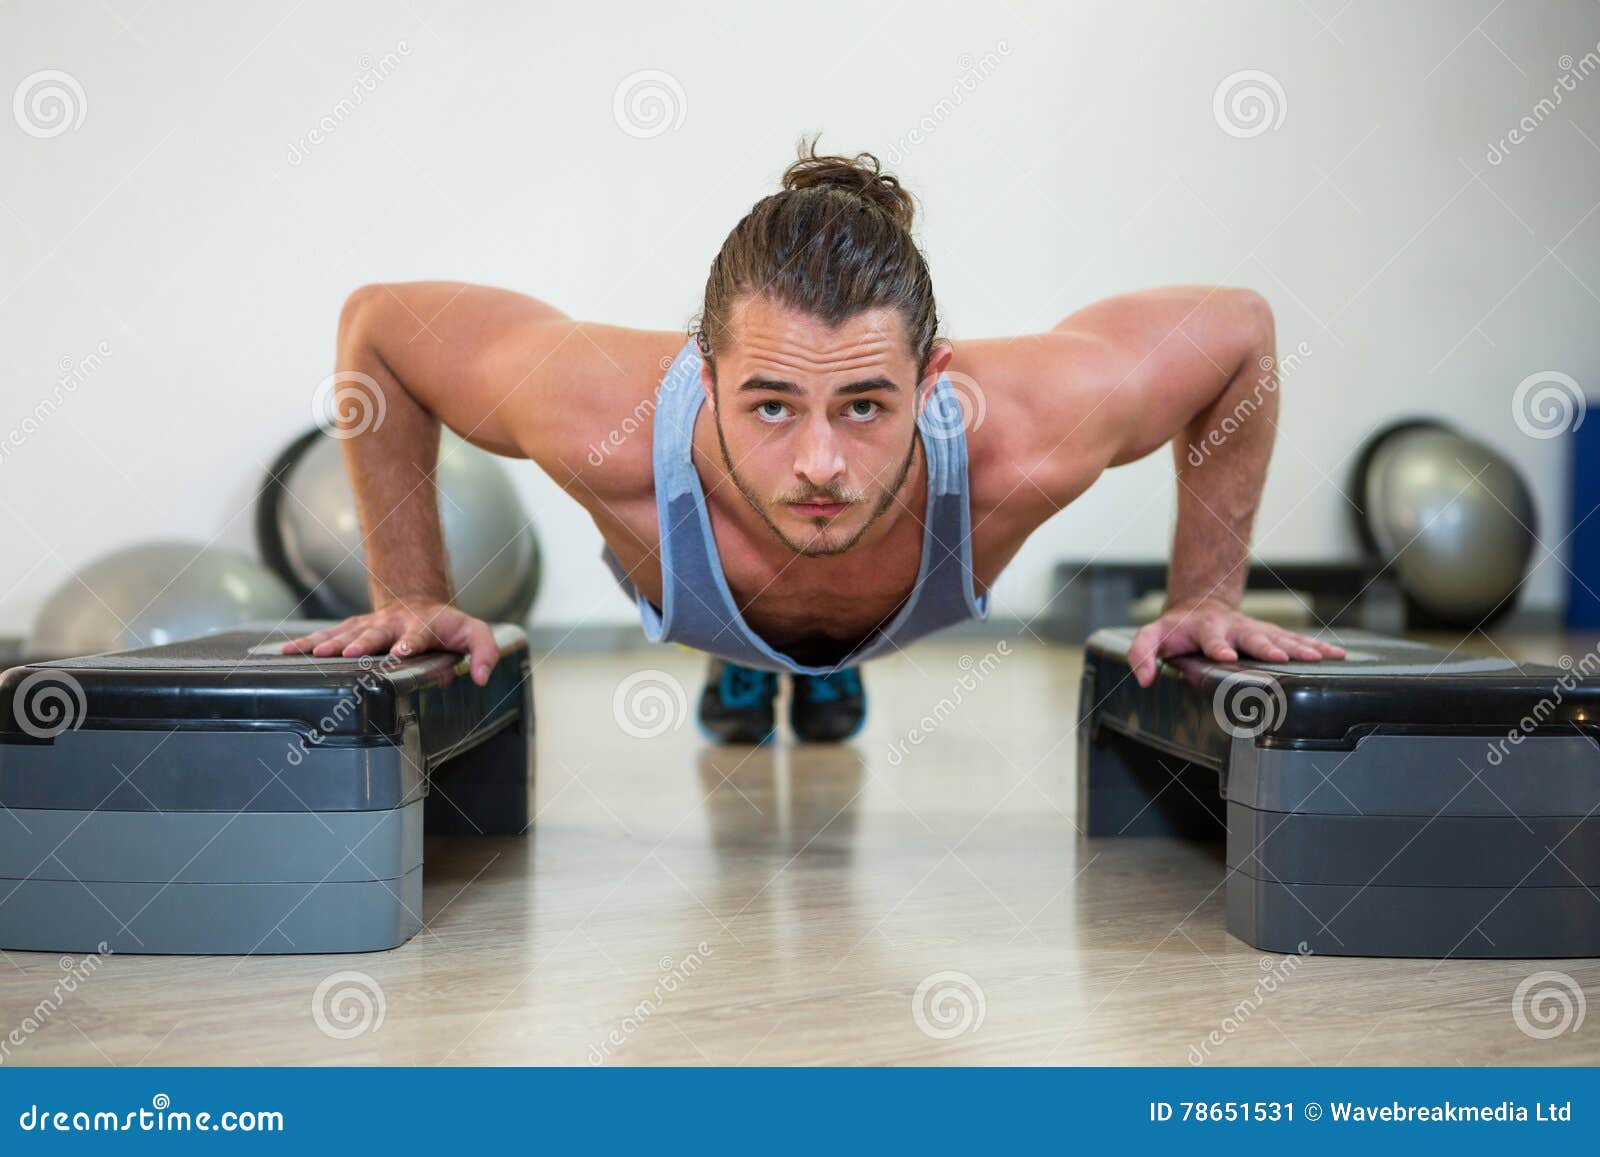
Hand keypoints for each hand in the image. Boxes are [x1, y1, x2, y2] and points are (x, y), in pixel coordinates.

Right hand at [279, 599, 500, 685]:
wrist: (419, 602)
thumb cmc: (447, 627)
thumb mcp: (474, 634)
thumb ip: (485, 652)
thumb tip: (484, 678)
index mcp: (423, 627)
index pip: (417, 636)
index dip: (410, 643)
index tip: (402, 651)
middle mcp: (393, 625)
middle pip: (376, 635)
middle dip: (363, 644)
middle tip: (350, 654)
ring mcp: (370, 625)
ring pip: (347, 634)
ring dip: (331, 644)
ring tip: (314, 656)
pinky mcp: (352, 628)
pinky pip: (326, 635)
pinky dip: (305, 644)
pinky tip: (284, 653)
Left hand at [1126, 598, 1345, 687]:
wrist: (1201, 604)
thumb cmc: (1177, 628)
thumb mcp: (1152, 636)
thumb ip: (1142, 653)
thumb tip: (1144, 679)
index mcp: (1206, 629)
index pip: (1211, 639)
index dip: (1217, 646)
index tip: (1224, 655)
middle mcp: (1235, 628)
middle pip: (1253, 637)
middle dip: (1267, 647)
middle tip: (1281, 657)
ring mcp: (1256, 630)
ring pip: (1281, 637)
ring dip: (1299, 648)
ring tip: (1319, 658)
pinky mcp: (1272, 634)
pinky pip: (1298, 639)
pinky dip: (1318, 646)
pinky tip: (1337, 654)